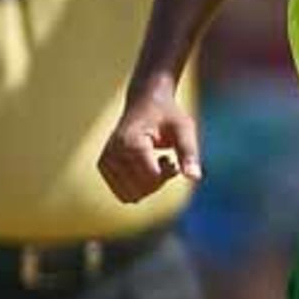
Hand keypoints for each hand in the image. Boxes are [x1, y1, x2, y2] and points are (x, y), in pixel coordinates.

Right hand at [97, 82, 201, 203]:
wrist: (144, 102)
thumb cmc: (167, 115)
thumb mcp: (184, 128)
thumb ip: (189, 152)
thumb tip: (195, 178)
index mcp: (131, 142)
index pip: (152, 177)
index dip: (168, 174)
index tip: (172, 159)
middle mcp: (113, 152)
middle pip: (141, 189)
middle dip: (159, 182)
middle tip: (165, 161)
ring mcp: (105, 160)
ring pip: (132, 196)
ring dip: (148, 186)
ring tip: (153, 164)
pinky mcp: (103, 166)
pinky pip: (123, 194)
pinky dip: (137, 188)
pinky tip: (142, 169)